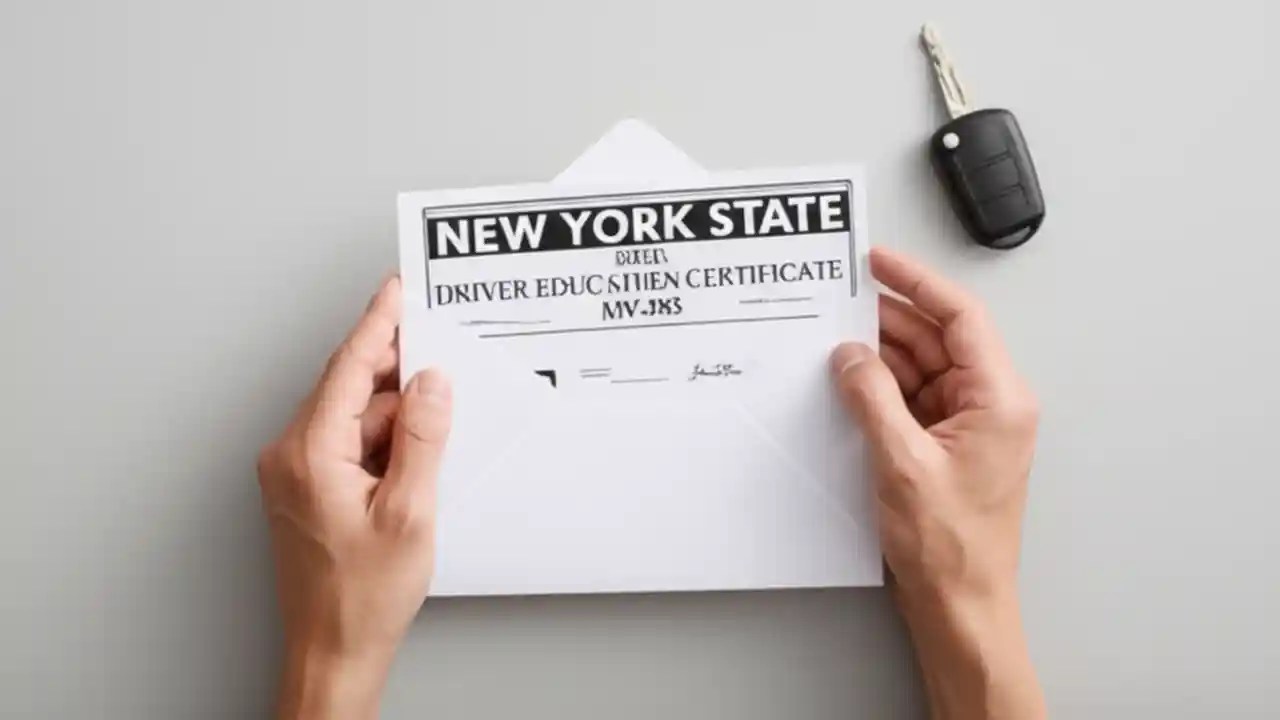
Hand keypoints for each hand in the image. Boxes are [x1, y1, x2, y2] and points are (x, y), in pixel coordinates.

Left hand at [256, 276, 451, 719]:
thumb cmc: (361, 597)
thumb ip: (422, 439)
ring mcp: (294, 473)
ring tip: (431, 450)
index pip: (348, 368)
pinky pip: (347, 443)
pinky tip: (412, 464)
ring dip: (395, 420)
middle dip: (398, 377)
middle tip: (441, 365)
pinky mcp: (305, 488)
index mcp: (310, 454)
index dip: (378, 323)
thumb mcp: (409, 513)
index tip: (396, 290)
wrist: (333, 649)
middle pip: (351, 389)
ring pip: (353, 418)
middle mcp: (291, 455)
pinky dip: (382, 443)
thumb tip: (430, 383)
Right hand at [831, 247, 1044, 719]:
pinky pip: (912, 399)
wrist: (960, 606)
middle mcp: (991, 405)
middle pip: (938, 339)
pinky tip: (848, 384)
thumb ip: (872, 397)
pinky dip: (881, 388)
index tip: (877, 261)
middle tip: (838, 303)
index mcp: (999, 399)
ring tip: (833, 344)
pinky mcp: (947, 447)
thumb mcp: (901, 462)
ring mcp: (969, 426)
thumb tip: (849, 354)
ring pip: (922, 368)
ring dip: (880, 356)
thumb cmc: (949, 546)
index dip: (916, 282)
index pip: (960, 317)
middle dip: (889, 320)